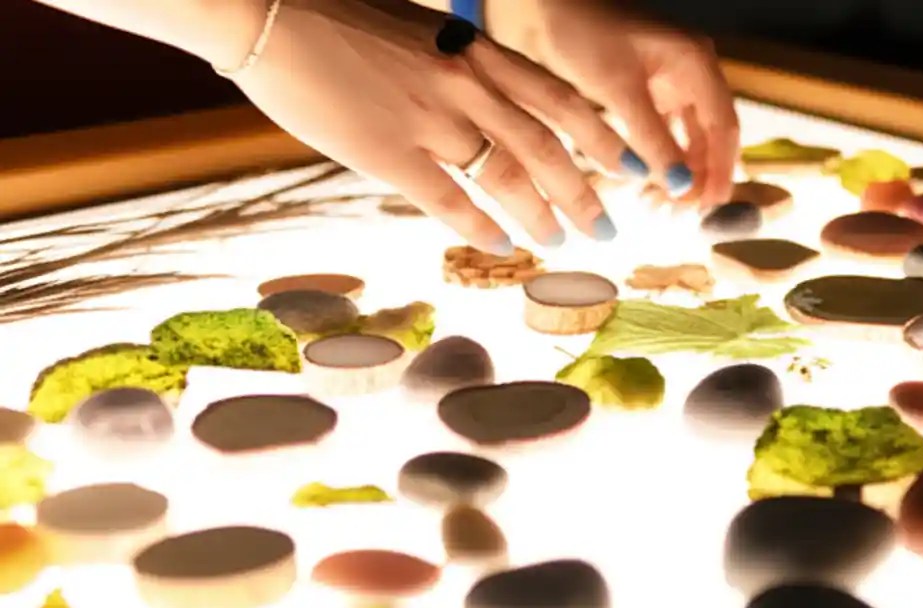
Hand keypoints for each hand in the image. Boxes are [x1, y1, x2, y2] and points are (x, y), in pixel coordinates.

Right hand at [230, 0, 629, 252]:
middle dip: (583, 192)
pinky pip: (450, 201)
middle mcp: (465, 85)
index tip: (627, 166)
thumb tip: (492, 103)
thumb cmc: (342, 16)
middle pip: (545, 149)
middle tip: (605, 226)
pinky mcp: (388, 154)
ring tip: (561, 241)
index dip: (600, 137)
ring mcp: (428, 121)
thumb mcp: (421, 30)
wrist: (270, 12)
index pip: (559, 99)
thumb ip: (462, 66)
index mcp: (475, 51)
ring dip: (542, 216)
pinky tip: (503, 244)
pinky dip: (482, 227)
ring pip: (507, 180)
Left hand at [494, 0, 740, 207]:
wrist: (536, 7)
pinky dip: (656, 161)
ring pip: (685, 138)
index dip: (722, 169)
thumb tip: (680, 185)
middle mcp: (687, 72)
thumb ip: (652, 138)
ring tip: (662, 207)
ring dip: (678, 172)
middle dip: (700, 176)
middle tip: (682, 214)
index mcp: (694, 62)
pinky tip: (644, 186)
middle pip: (709, 135)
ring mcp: (664, 83)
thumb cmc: (579, 32)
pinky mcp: (639, 92)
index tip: (711, 208)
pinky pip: (661, 134)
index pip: (723, 126)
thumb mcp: (619, 89)